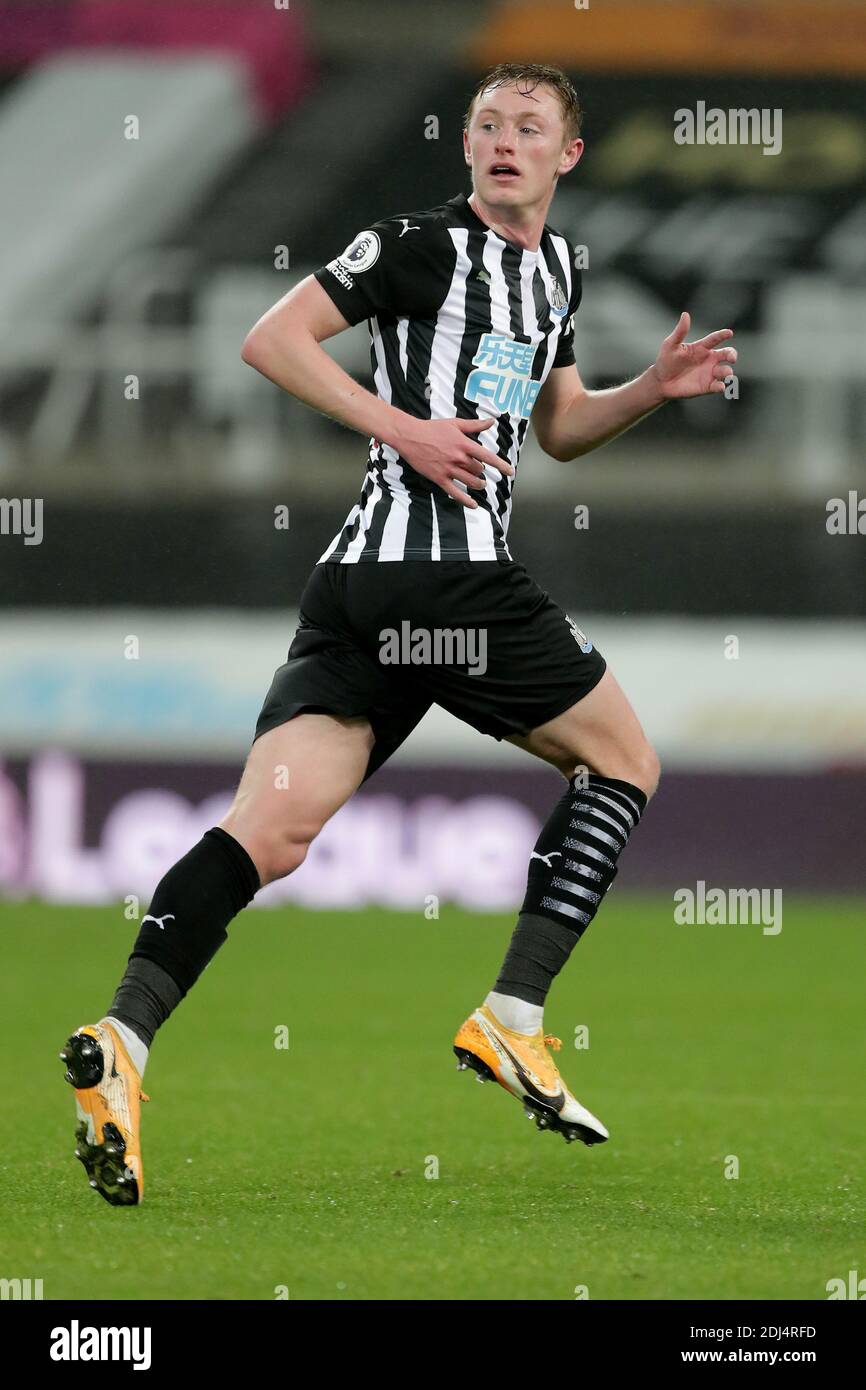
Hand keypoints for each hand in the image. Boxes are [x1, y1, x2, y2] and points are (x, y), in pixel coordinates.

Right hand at [393, 416, 512, 508]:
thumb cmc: (432, 428)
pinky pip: (455, 492)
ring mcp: (449, 470)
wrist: (410, 436)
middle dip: (481, 471)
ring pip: (470, 482)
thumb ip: (475, 425)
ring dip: (478, 484)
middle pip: (478, 470)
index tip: (510, 472)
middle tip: (479, 470)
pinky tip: (473, 505)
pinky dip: (466, 500)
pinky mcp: (439, 478)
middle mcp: (459, 458)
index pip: (488, 457)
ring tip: (480, 484)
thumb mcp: (455, 424)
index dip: (501, 465)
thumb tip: (491, 421)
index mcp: (464, 444)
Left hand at [651, 312, 736, 399]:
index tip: (729, 333)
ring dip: (728, 372)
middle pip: (727, 354)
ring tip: (725, 373)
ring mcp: (709, 373)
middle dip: (732, 354)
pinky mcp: (707, 386)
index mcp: (702, 347)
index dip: (723, 335)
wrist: (661, 382)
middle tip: (732, 357)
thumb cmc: (666, 360)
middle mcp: (709, 359)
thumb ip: (680, 331)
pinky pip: (718, 386)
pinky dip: (722, 387)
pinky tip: (720, 387)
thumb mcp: (670, 345)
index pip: (715, 339)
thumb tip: (685, 314)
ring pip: (725, 371)